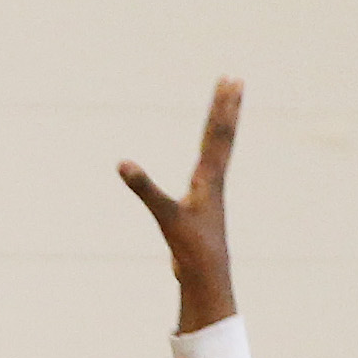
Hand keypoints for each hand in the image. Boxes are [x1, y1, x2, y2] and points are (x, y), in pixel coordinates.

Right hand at [120, 77, 241, 328]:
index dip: (222, 106)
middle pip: (222, 135)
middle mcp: (214, 180)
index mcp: (209, 178)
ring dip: (222, 126)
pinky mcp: (203, 205)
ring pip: (219, 151)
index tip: (230, 79)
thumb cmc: (190, 247)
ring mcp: (210, 192)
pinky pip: (209, 168)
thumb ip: (145, 188)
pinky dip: (210, 153)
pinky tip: (208, 156)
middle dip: (227, 107)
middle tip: (235, 79)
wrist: (207, 278)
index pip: (216, 133)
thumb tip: (122, 164)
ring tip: (227, 107)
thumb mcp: (166, 215)